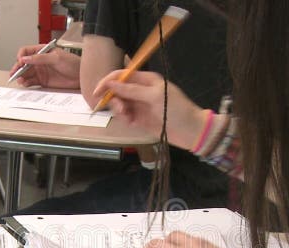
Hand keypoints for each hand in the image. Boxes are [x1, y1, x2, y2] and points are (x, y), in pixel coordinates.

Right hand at [9, 44, 80, 88]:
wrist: (81, 76)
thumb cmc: (72, 63)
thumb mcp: (56, 58)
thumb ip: (40, 58)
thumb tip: (25, 59)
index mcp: (42, 51)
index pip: (26, 51)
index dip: (21, 56)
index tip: (20, 61)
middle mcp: (39, 61)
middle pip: (24, 64)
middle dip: (18, 68)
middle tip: (14, 74)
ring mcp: (41, 71)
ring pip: (26, 73)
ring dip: (21, 77)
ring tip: (20, 81)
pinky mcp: (43, 81)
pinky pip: (32, 82)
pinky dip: (27, 83)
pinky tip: (25, 84)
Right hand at [92, 70, 207, 149]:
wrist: (191, 131)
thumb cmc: (177, 109)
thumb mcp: (154, 96)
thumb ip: (132, 90)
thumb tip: (111, 83)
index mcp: (146, 80)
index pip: (121, 75)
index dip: (107, 82)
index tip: (97, 93)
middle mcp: (141, 90)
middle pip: (117, 90)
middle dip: (114, 99)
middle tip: (121, 110)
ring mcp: (140, 105)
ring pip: (120, 104)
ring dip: (120, 111)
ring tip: (129, 118)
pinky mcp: (140, 119)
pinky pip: (126, 116)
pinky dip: (125, 119)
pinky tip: (132, 123)